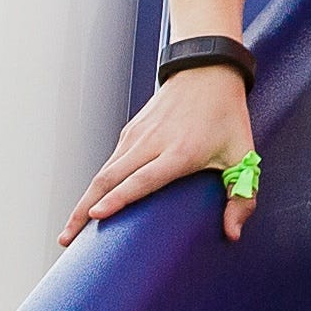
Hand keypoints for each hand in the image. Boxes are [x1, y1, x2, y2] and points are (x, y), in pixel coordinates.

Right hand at [69, 66, 258, 239]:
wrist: (206, 70)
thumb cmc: (226, 115)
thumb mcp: (243, 154)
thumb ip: (243, 196)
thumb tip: (232, 234)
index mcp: (180, 152)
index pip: (142, 179)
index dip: (119, 198)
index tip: (96, 215)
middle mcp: (152, 143)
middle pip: (109, 180)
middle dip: (84, 211)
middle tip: (66, 240)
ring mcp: (137, 136)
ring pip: (103, 172)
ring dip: (84, 200)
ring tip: (70, 230)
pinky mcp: (130, 132)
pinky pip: (109, 163)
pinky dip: (96, 186)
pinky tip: (91, 204)